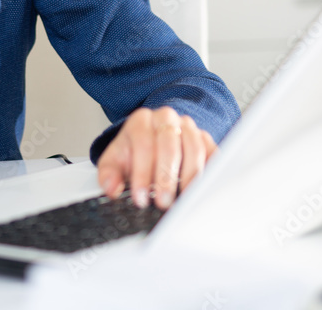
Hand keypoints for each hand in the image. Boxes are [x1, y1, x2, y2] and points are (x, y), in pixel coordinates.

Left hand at [96, 106, 216, 209]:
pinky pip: (212, 153)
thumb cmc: (134, 154)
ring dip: (189, 177)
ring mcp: (188, 127)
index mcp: (141, 120)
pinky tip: (202, 190)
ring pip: (193, 148)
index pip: (142, 143)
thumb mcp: (115, 162)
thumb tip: (111, 188)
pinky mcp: (206, 139)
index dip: (142, 173)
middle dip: (166, 177)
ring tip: (182, 199)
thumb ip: (109, 174)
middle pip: (169, 144)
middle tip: (163, 202)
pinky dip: (209, 172)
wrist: (153, 142)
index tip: (141, 197)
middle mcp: (166, 119)